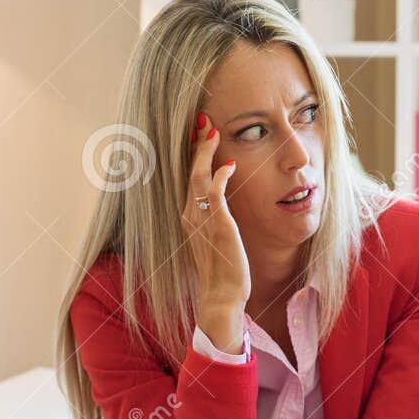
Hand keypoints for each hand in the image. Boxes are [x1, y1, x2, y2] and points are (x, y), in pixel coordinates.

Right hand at [182, 112, 249, 350]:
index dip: (193, 155)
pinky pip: (214, 194)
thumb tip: (220, 204)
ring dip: (205, 153)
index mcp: (189, 218)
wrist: (222, 297)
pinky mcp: (218, 227)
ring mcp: (202, 221)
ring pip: (198, 177)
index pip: (189, 178)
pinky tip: (229, 165)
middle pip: (189, 171)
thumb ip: (215, 220)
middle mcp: (190, 216)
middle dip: (196, 144)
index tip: (199, 134)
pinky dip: (220, 176)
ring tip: (212, 132)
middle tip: (203, 121)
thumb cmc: (223, 272)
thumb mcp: (216, 241)